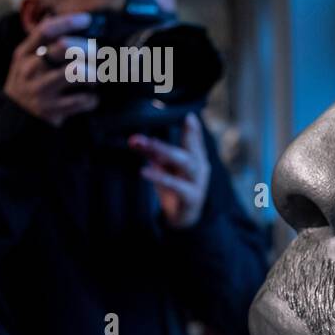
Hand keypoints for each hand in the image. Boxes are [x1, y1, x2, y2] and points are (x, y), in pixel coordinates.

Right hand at [3, 11, 96, 125]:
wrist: (16, 115)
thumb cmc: (30, 80)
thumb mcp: (26, 58)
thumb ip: (41, 40)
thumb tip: (54, 14)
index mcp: (25, 53)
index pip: (46, 30)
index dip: (68, 22)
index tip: (87, 19)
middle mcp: (32, 68)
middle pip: (64, 47)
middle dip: (89, 48)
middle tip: (100, 54)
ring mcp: (41, 89)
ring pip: (76, 72)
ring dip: (94, 74)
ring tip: (96, 78)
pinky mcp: (52, 109)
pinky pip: (83, 100)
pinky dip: (93, 99)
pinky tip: (90, 98)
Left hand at [129, 113, 211, 228]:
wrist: (185, 217)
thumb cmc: (175, 187)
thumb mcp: (163, 167)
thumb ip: (152, 153)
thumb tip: (134, 139)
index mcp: (196, 157)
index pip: (194, 139)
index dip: (193, 129)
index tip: (189, 116)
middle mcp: (200, 167)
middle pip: (188, 149)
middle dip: (166, 141)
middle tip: (144, 137)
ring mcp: (198, 182)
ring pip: (186, 163)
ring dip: (165, 152)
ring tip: (146, 146)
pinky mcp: (192, 197)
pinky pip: (177, 185)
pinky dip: (161, 177)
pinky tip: (145, 171)